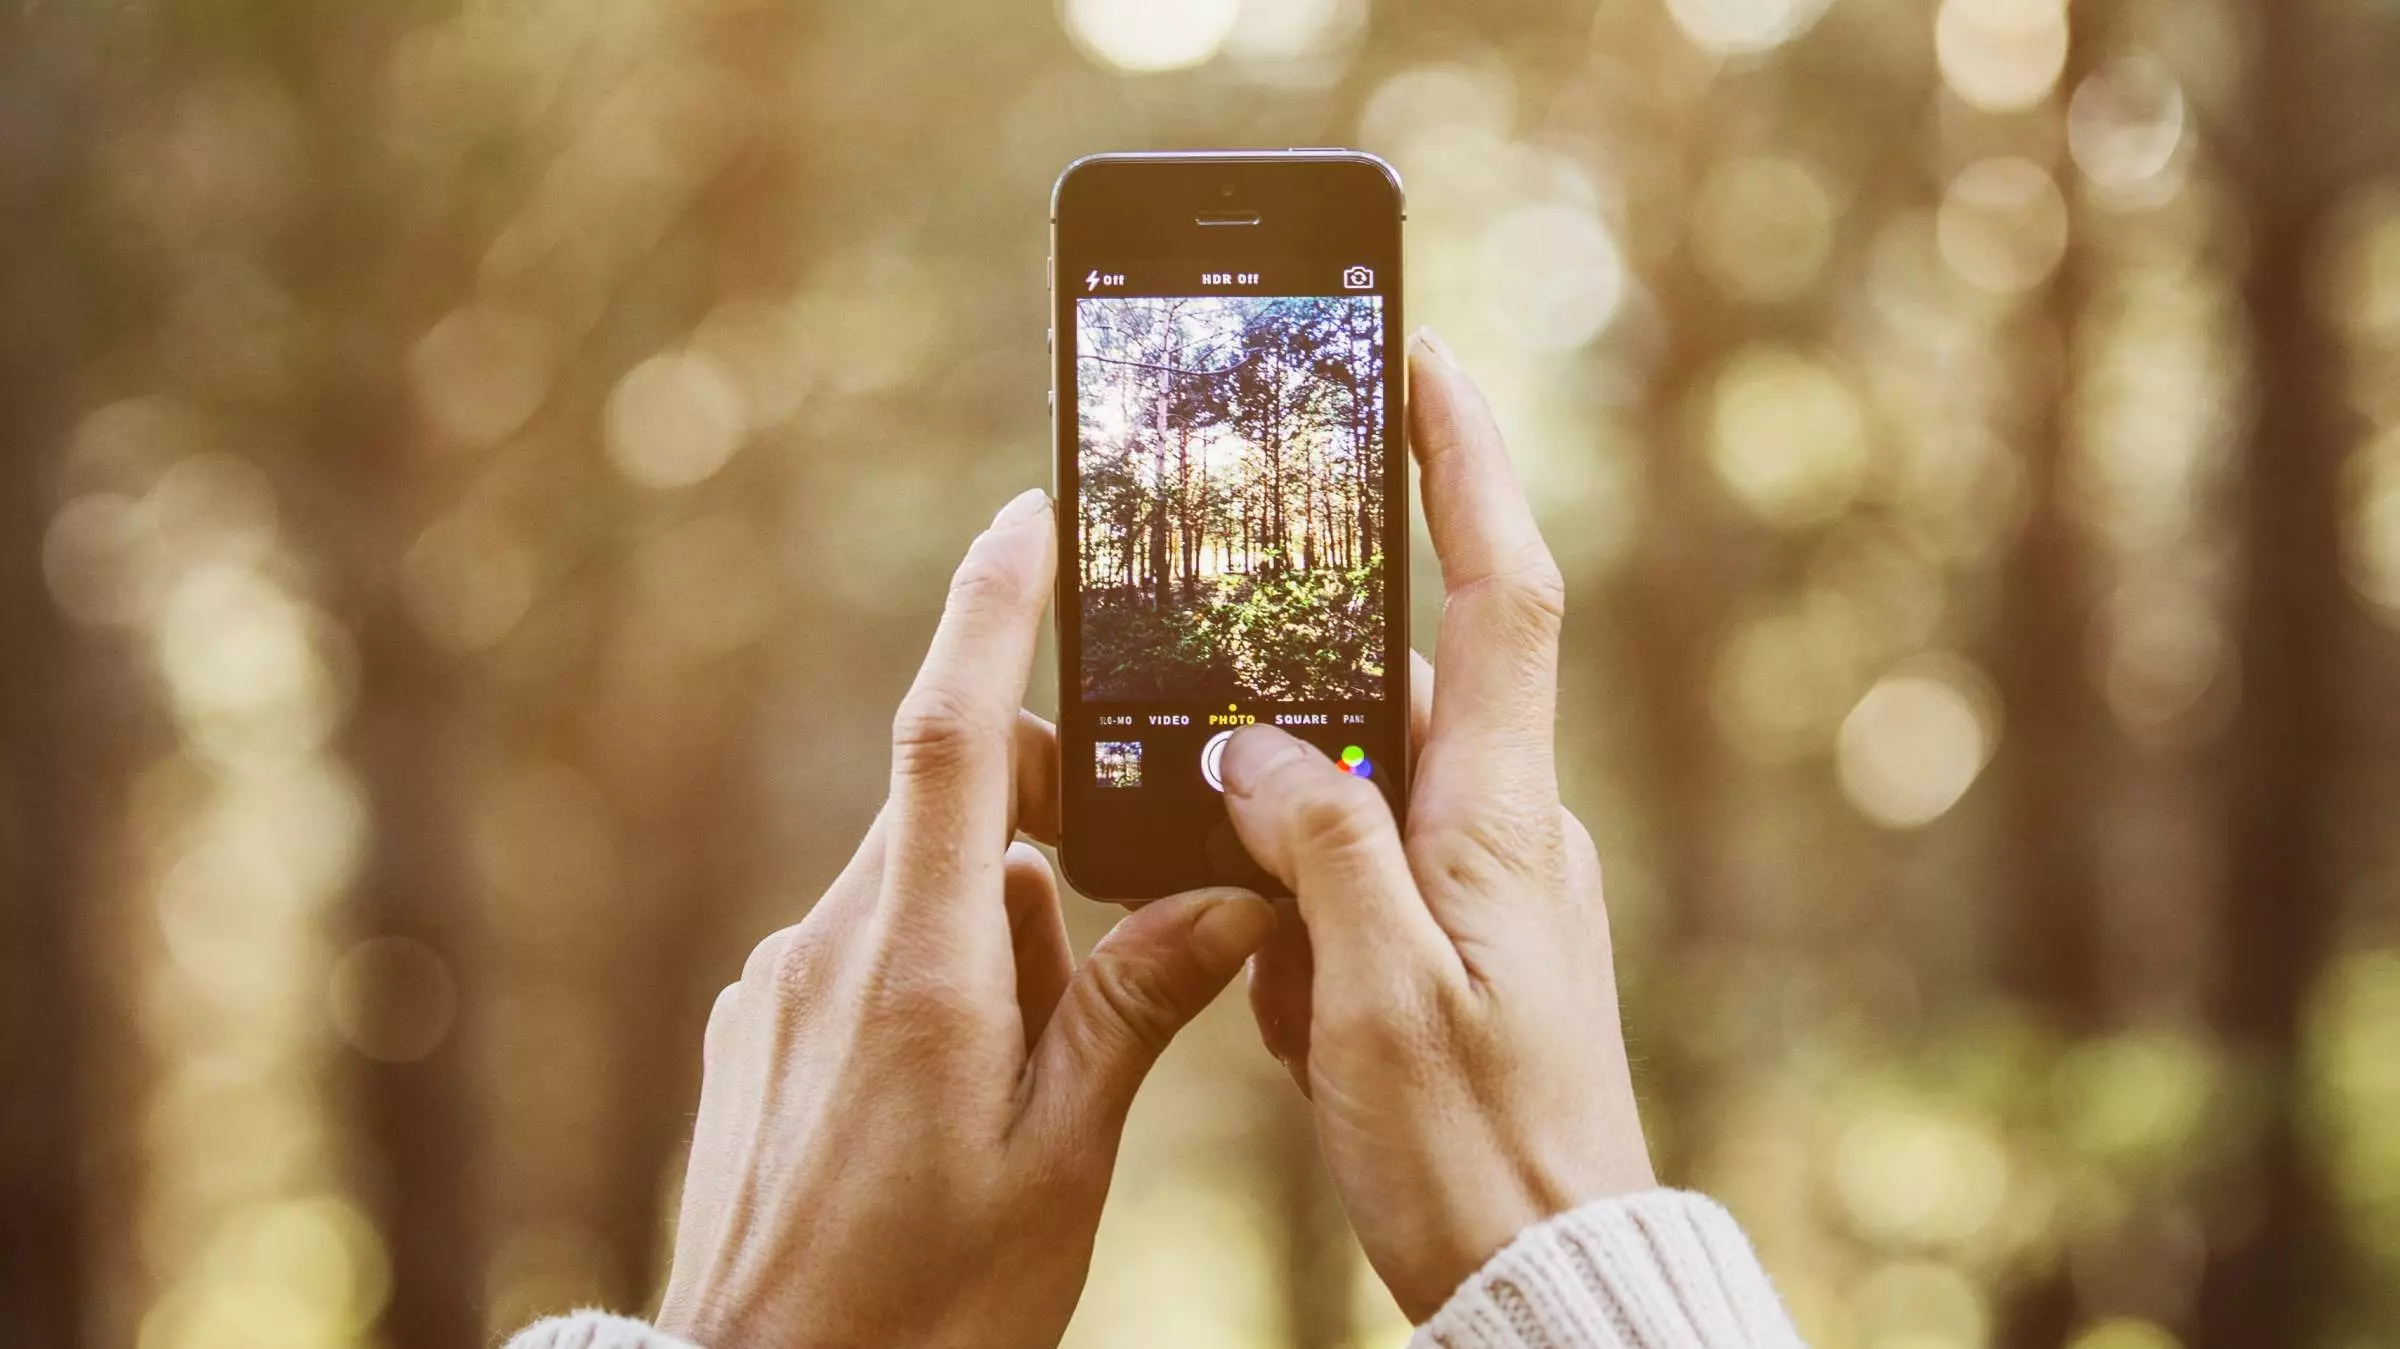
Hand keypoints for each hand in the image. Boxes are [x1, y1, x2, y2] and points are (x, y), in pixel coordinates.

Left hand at [655, 488, 1276, 1348]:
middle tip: (1131, 895)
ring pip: (917, 887)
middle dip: (1047, 813)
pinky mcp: (757, 1030)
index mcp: (916, 967)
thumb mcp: (1061, 1158)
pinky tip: (971, 1089)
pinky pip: (866, 947)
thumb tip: (1220, 894)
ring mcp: (778, 986)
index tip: (1023, 519)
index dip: (986, 614)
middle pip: (950, 809)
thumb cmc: (927, 1301)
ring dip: (1002, 916)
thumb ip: (1132, 1006)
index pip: (949, 739)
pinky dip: (941, 965)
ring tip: (1053, 1058)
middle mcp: (828, 947)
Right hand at [1226, 332, 1654, 1321]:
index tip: (1425, 362)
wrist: (1545, 1269)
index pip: (1503, 591)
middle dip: (1312, 686)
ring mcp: (1483, 890)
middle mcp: (1505, 830)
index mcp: (1500, 816)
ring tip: (1263, 943)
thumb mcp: (1373, 996)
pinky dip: (1297, 912)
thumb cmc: (1475, 1147)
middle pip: (1405, 690)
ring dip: (1287, 841)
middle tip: (1232, 690)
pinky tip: (1277, 996)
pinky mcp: (1455, 948)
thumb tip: (1252, 748)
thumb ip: (1316, 850)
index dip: (1467, 466)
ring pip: (1358, 799)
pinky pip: (1356, 884)